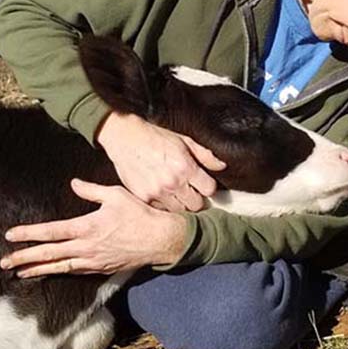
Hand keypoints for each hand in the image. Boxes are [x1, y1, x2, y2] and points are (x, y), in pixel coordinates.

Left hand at [0, 179, 187, 276]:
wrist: (162, 239)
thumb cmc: (141, 215)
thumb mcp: (117, 195)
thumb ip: (92, 190)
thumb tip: (74, 183)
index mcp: (87, 227)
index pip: (50, 232)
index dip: (28, 234)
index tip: (10, 236)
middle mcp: (86, 247)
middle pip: (49, 254)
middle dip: (24, 258)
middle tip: (4, 262)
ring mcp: (93, 261)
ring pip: (59, 267)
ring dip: (37, 270)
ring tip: (19, 273)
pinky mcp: (102, 268)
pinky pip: (75, 271)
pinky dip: (59, 272)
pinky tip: (51, 272)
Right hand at [96, 111, 224, 211]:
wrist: (125, 138)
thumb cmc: (155, 138)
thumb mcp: (185, 141)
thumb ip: (205, 156)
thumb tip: (222, 166)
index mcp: (186, 167)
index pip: (209, 190)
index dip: (208, 187)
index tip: (203, 185)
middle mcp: (173, 182)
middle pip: (196, 205)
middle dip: (196, 198)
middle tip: (191, 191)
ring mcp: (157, 192)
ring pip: (179, 210)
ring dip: (180, 203)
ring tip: (176, 193)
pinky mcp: (143, 197)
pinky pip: (161, 210)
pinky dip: (164, 205)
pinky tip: (162, 194)